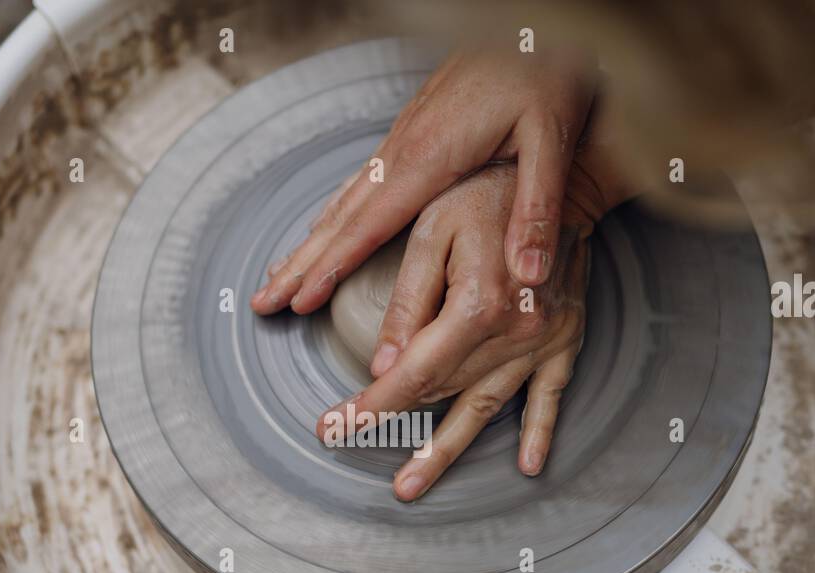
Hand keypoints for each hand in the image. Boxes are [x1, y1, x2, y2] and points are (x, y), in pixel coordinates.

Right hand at [250, 50, 595, 316]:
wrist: (530, 24)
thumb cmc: (543, 74)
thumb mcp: (552, 140)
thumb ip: (538, 209)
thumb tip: (529, 275)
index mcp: (429, 156)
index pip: (368, 225)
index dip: (332, 267)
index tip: (301, 301)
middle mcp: (402, 148)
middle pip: (339, 218)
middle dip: (299, 264)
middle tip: (262, 302)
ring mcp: (401, 140)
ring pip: (343, 200)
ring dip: (308, 243)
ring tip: (279, 277)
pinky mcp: (410, 134)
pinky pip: (359, 184)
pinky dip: (332, 215)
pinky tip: (324, 228)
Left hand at [315, 163, 591, 499]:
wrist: (562, 176)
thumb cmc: (487, 192)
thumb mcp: (431, 230)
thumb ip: (406, 301)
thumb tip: (383, 365)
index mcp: (477, 304)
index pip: (411, 372)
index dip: (369, 406)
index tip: (333, 427)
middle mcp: (514, 332)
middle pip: (442, 393)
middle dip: (391, 424)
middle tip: (346, 445)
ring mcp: (542, 341)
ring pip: (485, 406)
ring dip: (446, 450)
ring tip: (411, 485)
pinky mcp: (563, 340)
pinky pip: (550, 395)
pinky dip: (539, 431)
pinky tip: (528, 465)